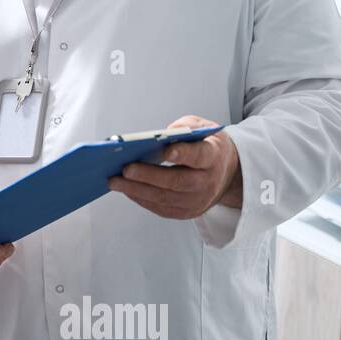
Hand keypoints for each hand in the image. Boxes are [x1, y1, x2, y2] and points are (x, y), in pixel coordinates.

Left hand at [107, 114, 241, 219]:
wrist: (225, 173)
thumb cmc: (207, 146)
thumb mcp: (202, 128)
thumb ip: (182, 127)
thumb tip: (156, 137)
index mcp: (213, 156)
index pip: (198, 156)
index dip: (182, 153)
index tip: (164, 150)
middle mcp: (207, 181)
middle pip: (177, 181)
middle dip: (148, 175)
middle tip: (125, 169)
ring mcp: (197, 200)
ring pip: (165, 198)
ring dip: (136, 190)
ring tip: (115, 181)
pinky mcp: (186, 212)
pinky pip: (161, 208)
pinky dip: (141, 199)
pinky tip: (126, 189)